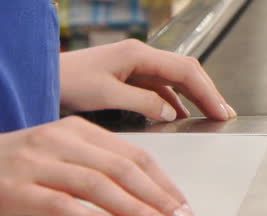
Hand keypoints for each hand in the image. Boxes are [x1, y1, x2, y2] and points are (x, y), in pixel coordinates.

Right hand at [0, 116, 191, 215]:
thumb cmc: (16, 169)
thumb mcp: (60, 156)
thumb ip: (98, 167)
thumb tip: (142, 193)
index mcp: (76, 129)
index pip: (132, 153)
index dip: (161, 180)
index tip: (180, 201)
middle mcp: (59, 141)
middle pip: (122, 168)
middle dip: (156, 195)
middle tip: (178, 215)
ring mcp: (37, 164)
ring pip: (98, 186)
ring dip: (133, 208)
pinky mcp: (18, 191)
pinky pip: (64, 205)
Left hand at [60, 39, 235, 122]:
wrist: (42, 75)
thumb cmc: (67, 81)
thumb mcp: (105, 94)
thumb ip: (142, 102)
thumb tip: (171, 112)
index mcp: (139, 53)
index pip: (185, 70)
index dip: (206, 91)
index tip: (220, 111)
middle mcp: (142, 54)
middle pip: (186, 70)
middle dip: (208, 91)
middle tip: (225, 113)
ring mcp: (136, 64)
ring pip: (175, 78)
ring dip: (194, 95)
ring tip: (211, 113)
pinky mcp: (129, 75)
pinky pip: (160, 86)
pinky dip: (174, 99)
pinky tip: (180, 113)